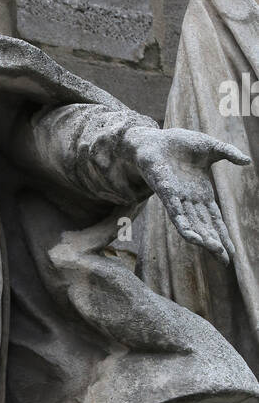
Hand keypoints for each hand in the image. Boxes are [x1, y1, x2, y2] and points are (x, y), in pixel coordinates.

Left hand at [127, 125, 248, 264]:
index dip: (224, 234)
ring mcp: (178, 200)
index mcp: (202, 193)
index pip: (215, 219)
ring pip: (194, 225)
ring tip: (216, 252)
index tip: (232, 252)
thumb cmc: (179, 143)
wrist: (154, 139)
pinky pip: (177, 215)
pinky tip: (193, 239)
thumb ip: (229, 153)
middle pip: (206, 228)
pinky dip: (186, 227)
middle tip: (226, 263)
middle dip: (216, 245)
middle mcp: (190, 201)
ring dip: (205, 239)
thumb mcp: (210, 148)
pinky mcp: (166, 195)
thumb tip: (248, 161)